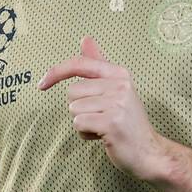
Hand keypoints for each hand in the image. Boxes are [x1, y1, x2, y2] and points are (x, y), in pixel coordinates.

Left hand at [37, 35, 169, 181]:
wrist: (149, 152)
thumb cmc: (128, 123)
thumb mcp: (116, 90)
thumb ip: (99, 65)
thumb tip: (85, 39)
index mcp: (119, 74)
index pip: (80, 64)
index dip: (56, 72)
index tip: (42, 84)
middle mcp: (119, 85)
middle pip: (72, 92)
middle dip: (79, 109)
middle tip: (101, 118)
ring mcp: (116, 103)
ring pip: (74, 109)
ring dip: (83, 123)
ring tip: (103, 128)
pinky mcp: (111, 123)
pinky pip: (79, 124)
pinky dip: (85, 134)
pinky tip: (103, 137)